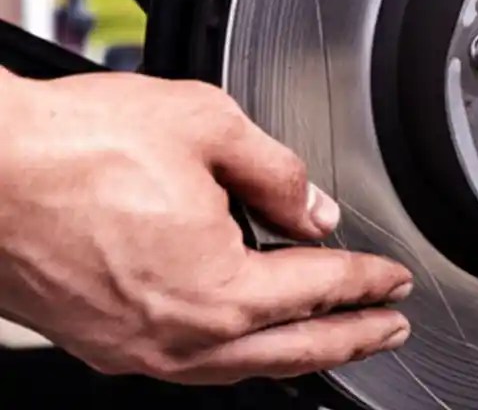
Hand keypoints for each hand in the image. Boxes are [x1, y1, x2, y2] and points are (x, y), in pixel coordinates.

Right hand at [0, 69, 413, 384]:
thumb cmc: (68, 147)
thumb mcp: (206, 125)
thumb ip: (278, 173)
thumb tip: (313, 209)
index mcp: (218, 288)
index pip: (321, 288)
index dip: (369, 281)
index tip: (394, 281)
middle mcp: (178, 336)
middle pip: (294, 348)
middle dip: (352, 338)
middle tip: (389, 328)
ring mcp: (135, 348)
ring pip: (241, 365)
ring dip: (298, 352)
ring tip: (333, 339)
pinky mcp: (100, 340)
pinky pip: (190, 361)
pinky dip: (237, 352)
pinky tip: (244, 334)